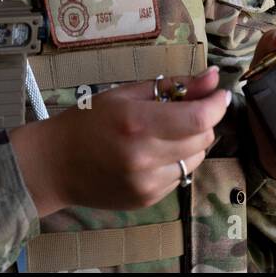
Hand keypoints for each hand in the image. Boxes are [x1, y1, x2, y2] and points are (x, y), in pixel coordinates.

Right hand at [9, 66, 229, 216]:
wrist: (55, 164)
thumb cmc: (87, 121)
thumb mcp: (125, 94)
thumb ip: (172, 86)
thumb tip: (212, 77)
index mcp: (137, 122)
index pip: (198, 118)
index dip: (217, 105)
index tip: (220, 93)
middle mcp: (144, 156)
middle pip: (203, 138)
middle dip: (203, 121)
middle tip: (186, 111)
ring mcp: (147, 183)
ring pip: (195, 159)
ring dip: (191, 143)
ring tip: (165, 133)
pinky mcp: (148, 200)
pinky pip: (179, 176)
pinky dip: (175, 161)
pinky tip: (152, 154)